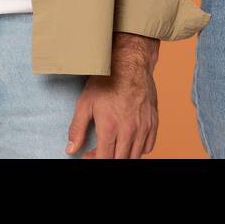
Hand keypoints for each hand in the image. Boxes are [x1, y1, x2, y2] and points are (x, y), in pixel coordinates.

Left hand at [65, 33, 158, 157]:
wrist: (130, 63)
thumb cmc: (106, 80)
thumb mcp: (85, 102)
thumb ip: (77, 129)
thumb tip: (71, 149)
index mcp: (110, 127)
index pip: (104, 159)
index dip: (94, 160)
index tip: (88, 154)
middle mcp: (129, 130)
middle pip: (120, 160)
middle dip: (108, 158)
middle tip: (99, 150)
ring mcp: (143, 127)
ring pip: (135, 157)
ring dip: (123, 156)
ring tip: (113, 146)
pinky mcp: (153, 122)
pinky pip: (148, 146)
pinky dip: (138, 149)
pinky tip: (128, 140)